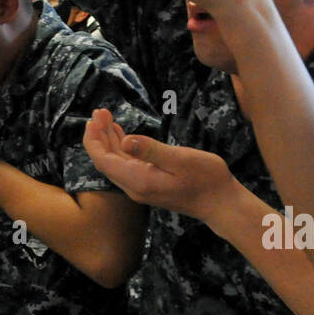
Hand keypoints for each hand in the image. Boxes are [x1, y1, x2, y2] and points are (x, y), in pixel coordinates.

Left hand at [83, 107, 236, 220]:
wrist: (221, 203)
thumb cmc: (206, 179)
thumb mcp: (180, 160)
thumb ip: (151, 150)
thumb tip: (125, 140)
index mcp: (138, 180)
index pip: (103, 160)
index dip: (94, 140)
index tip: (92, 119)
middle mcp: (135, 186)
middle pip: (106, 160)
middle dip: (99, 135)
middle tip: (99, 111)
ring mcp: (141, 187)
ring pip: (116, 162)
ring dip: (109, 140)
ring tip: (105, 118)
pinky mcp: (149, 184)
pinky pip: (127, 165)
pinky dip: (121, 147)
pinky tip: (121, 135)